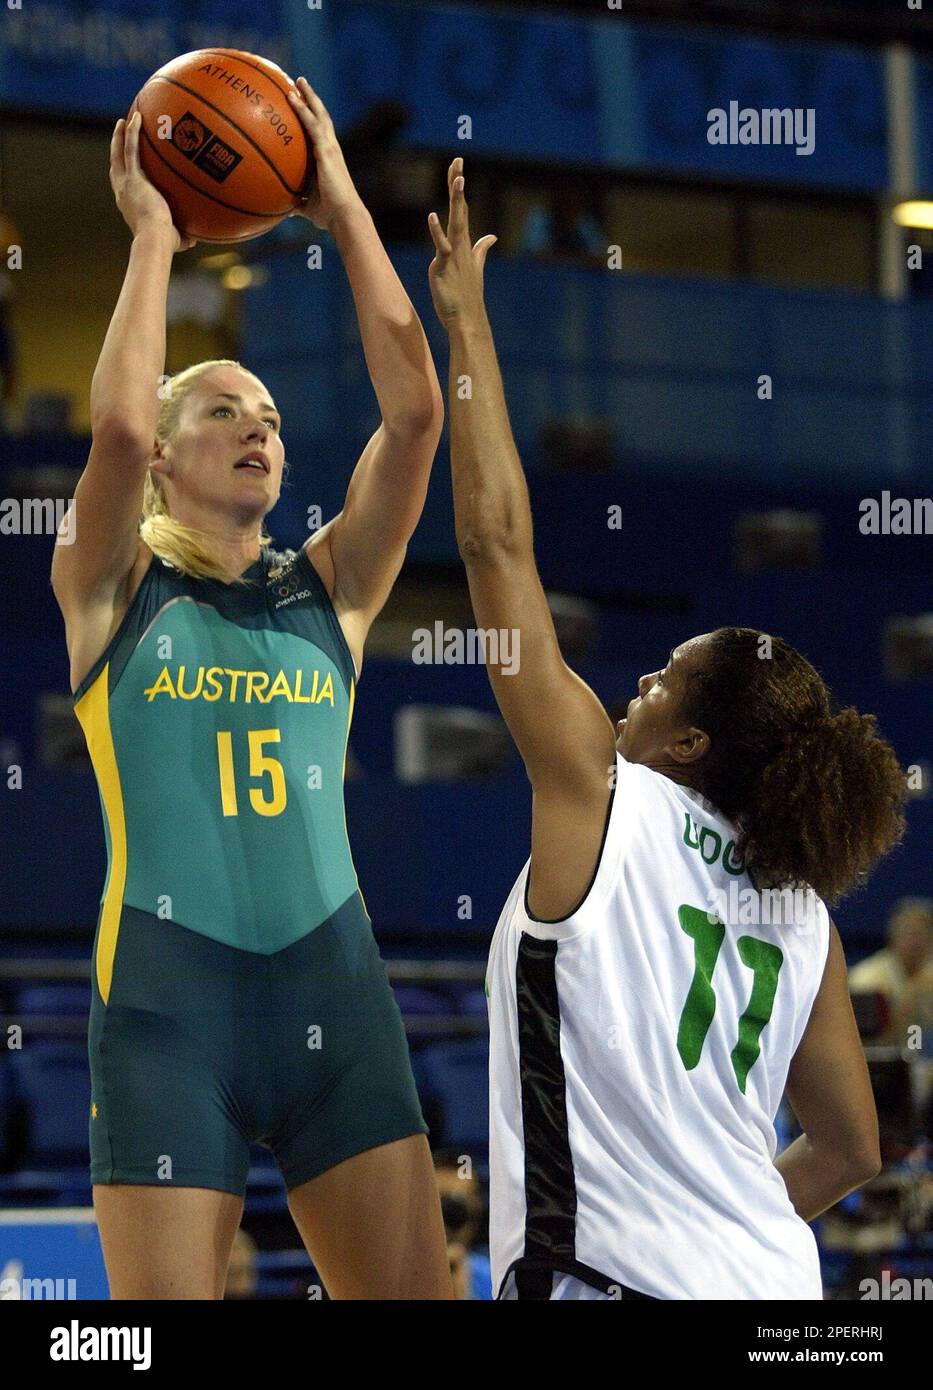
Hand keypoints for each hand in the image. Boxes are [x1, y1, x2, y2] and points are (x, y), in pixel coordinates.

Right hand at [110, 112, 196, 252]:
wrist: (154, 239)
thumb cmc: (164, 245)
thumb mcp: (175, 239)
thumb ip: (184, 235)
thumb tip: (197, 238)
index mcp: (128, 204)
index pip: (124, 184)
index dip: (124, 172)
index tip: (127, 163)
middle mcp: (122, 191)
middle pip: (116, 163)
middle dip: (117, 148)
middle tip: (120, 133)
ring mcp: (126, 182)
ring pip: (119, 152)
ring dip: (121, 134)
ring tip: (126, 119)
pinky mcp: (133, 177)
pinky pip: (131, 148)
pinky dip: (132, 132)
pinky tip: (137, 117)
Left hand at [286, 77, 361, 230]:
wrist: (343, 216)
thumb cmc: (329, 215)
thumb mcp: (307, 207)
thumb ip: (295, 203)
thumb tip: (282, 208)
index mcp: (327, 159)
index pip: (318, 133)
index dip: (311, 117)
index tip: (301, 104)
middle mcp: (331, 149)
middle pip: (321, 117)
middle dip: (311, 99)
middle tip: (300, 83)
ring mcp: (330, 148)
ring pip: (319, 114)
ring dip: (308, 96)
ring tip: (298, 81)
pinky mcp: (327, 150)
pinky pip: (312, 124)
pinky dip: (302, 109)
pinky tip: (292, 98)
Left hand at [427, 158, 496, 330]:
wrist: (467, 319)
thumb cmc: (467, 295)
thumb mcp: (475, 267)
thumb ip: (481, 249)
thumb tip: (492, 236)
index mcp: (465, 244)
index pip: (463, 209)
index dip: (459, 188)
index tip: (457, 167)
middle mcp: (461, 245)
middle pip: (460, 208)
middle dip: (458, 184)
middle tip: (457, 160)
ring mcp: (453, 254)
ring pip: (456, 222)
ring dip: (457, 201)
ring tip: (457, 179)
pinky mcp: (443, 266)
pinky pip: (441, 246)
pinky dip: (437, 231)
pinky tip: (432, 216)